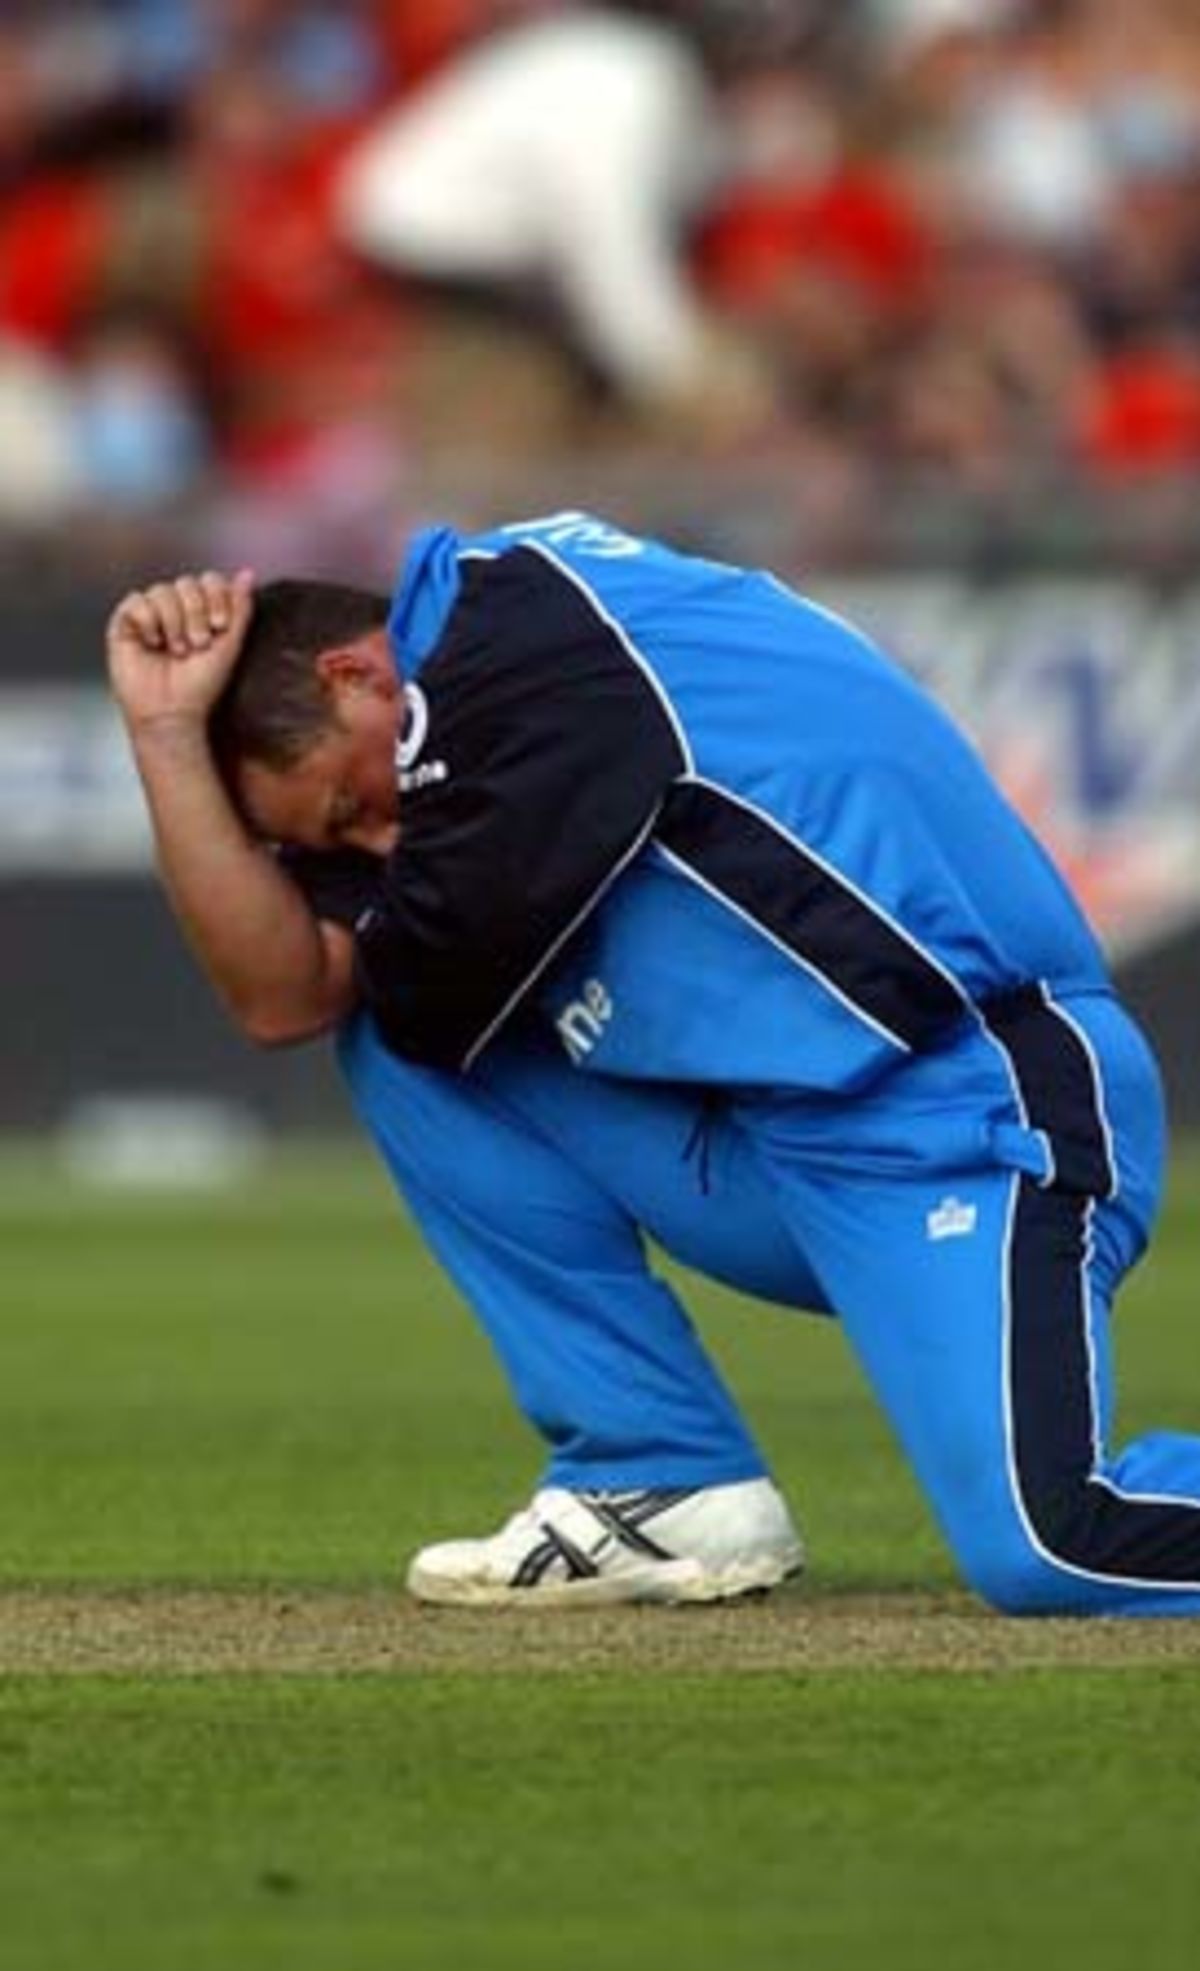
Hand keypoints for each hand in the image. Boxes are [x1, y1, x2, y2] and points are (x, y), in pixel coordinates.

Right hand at [106, 570, 254, 733]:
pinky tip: (152, 643)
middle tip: (198, 644)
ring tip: (176, 650)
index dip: (216, 598)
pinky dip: (148, 622)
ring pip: (162, 591)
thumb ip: (240, 608)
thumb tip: (247, 574)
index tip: (219, 626)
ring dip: (174, 623)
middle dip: (196, 614)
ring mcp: (149, 614)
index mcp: (200, 610)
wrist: (173, 711)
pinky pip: (136, 601)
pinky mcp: (125, 623)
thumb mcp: (230, 644)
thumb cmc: (201, 684)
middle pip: (187, 583)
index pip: (209, 580)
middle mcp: (174, 608)